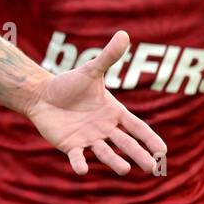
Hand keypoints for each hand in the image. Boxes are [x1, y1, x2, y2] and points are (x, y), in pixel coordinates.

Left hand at [24, 31, 166, 175]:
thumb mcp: (90, 70)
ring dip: (114, 162)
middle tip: (152, 167)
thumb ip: (108, 56)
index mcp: (113, 113)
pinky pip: (77, 157)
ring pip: (105, 153)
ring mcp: (88, 139)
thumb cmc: (68, 84)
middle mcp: (104, 129)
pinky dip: (80, 164)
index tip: (162, 151)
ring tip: (124, 169)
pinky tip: (83, 170)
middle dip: (139, 155)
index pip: (137, 127)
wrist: (41, 94)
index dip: (149, 139)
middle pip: (126, 144)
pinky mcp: (70, 145)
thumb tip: (123, 34)